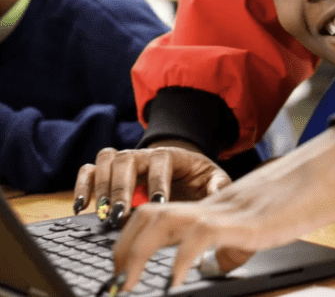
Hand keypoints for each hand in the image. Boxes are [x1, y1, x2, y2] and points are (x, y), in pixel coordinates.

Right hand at [73, 143, 230, 226]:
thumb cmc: (195, 176)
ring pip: (106, 160)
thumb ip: (217, 184)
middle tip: (120, 215)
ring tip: (104, 213)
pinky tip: (82, 206)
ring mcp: (124, 160)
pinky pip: (88, 170)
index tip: (157, 205)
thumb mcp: (212, 178)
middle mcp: (144, 154)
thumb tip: (217, 194)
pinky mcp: (108, 171)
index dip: (157, 182)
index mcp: (170, 154)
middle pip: (127, 159)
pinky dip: (82, 184)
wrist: (181, 168)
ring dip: (103, 186)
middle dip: (122, 188)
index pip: (161, 161)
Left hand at [111, 125, 334, 290]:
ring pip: (165, 218)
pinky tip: (173, 282)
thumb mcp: (268, 220)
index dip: (135, 240)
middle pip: (153, 213)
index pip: (166, 213)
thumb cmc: (313, 189)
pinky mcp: (250, 220)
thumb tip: (215, 264)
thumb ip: (238, 240)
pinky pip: (201, 236)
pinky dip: (178, 261)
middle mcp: (220, 202)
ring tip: (127, 283)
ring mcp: (233, 209)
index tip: (120, 269)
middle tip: (115, 280)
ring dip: (136, 253)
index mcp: (223, 203)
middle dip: (124, 248)